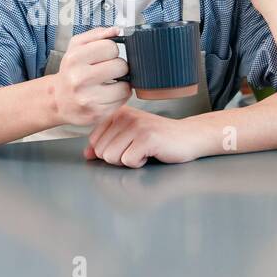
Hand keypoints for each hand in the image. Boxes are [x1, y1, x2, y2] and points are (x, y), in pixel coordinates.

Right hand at [53, 25, 130, 126]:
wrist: (59, 100)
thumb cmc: (70, 72)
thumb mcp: (76, 48)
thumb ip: (96, 35)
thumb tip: (117, 30)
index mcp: (74, 59)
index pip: (111, 47)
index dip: (111, 51)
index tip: (105, 57)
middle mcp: (79, 79)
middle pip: (121, 66)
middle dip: (118, 67)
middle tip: (108, 71)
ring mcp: (89, 99)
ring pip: (125, 86)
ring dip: (122, 83)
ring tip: (109, 83)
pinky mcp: (97, 113)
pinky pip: (122, 100)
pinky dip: (119, 96)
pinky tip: (108, 94)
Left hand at [83, 106, 201, 166]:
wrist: (189, 137)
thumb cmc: (158, 138)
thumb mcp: (129, 136)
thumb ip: (106, 143)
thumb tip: (87, 154)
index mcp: (117, 113)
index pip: (94, 141)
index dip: (110, 150)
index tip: (128, 144)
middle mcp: (124, 116)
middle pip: (102, 152)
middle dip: (118, 157)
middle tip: (138, 148)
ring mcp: (136, 126)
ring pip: (112, 157)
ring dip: (129, 160)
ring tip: (144, 150)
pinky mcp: (147, 138)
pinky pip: (128, 161)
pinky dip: (140, 163)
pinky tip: (151, 153)